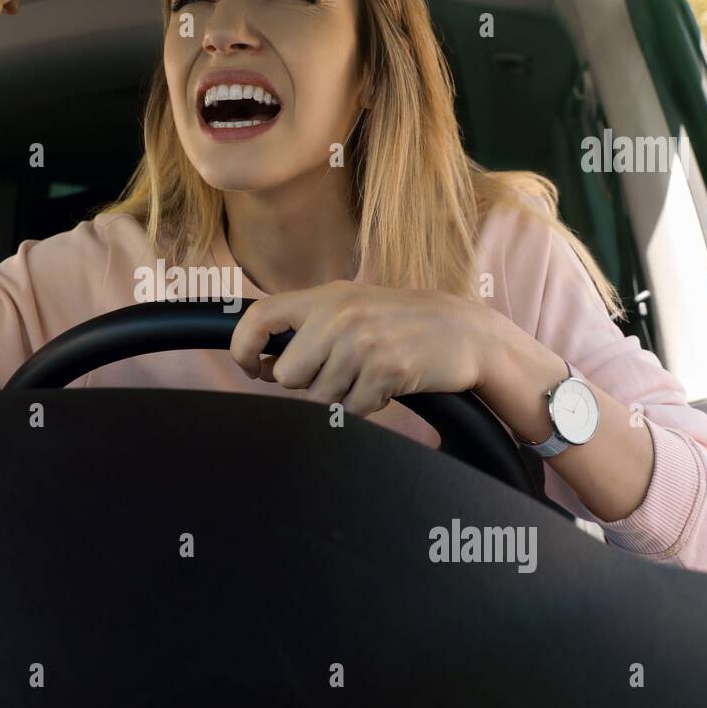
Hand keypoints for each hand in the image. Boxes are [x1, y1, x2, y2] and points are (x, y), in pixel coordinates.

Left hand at [229, 280, 500, 416]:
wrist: (464, 332)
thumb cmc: (400, 322)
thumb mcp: (351, 306)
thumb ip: (308, 326)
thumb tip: (262, 363)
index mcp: (325, 297)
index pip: (260, 316)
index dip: (242, 347)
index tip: (249, 366)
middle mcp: (340, 316)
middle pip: (287, 375)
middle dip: (306, 383)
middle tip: (336, 371)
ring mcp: (364, 343)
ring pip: (319, 398)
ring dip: (340, 396)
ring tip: (366, 373)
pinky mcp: (386, 370)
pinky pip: (353, 409)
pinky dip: (366, 405)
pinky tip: (385, 383)